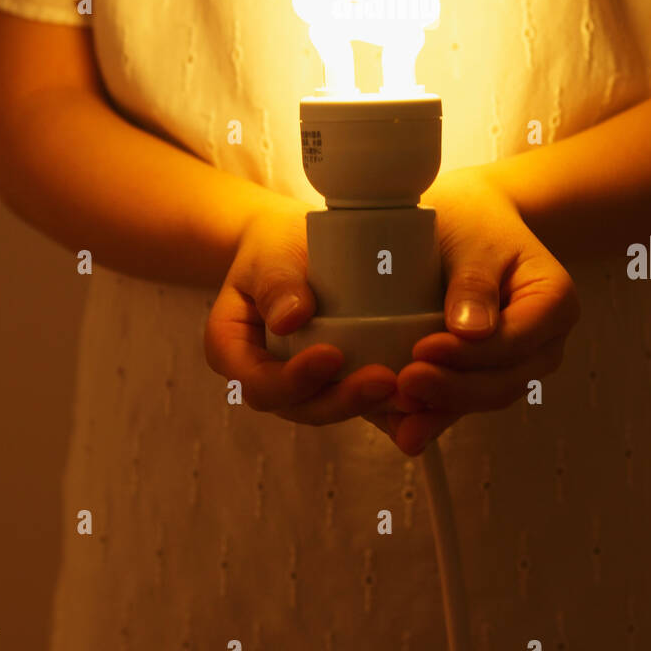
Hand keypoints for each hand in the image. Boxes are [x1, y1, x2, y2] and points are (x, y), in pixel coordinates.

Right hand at [204, 192, 408, 426]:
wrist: (296, 241)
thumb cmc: (275, 244)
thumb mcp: (267, 254)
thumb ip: (275, 283)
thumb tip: (291, 318)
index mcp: (233, 352)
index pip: (259, 383)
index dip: (294, 380)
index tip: (331, 354)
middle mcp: (266, 378)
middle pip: (300, 407)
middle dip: (343, 400)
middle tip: (384, 379)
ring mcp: (303, 385)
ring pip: (334, 409)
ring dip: (370, 405)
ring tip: (408, 389)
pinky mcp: (336, 382)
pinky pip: (358, 401)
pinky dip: (386, 403)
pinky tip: (417, 393)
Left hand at [368, 166, 579, 456]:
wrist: (468, 218)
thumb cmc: (473, 219)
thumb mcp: (475, 237)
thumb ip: (474, 282)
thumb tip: (470, 331)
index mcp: (553, 303)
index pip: (514, 342)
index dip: (469, 354)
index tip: (423, 348)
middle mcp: (542, 343)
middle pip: (502, 381)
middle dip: (452, 389)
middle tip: (404, 382)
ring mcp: (515, 365)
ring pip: (481, 399)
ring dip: (439, 410)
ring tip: (398, 415)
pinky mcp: (483, 376)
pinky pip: (461, 402)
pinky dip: (431, 414)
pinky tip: (400, 428)